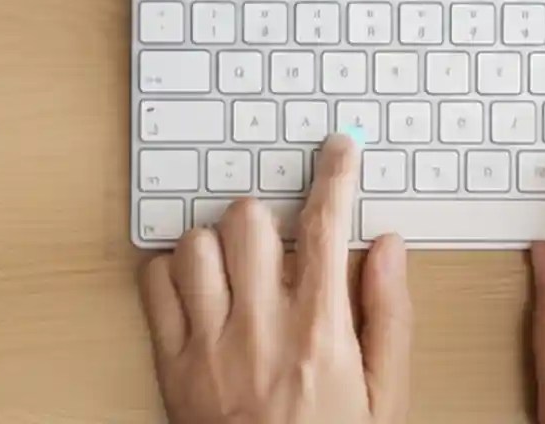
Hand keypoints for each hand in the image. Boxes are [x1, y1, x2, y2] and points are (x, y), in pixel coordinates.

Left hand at [139, 134, 410, 423]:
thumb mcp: (385, 396)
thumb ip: (390, 315)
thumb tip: (387, 247)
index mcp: (321, 332)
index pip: (326, 227)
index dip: (336, 174)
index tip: (340, 148)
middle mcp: (261, 327)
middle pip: (250, 220)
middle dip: (271, 215)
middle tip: (284, 238)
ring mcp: (209, 344)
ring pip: (197, 244)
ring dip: (221, 242)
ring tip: (241, 266)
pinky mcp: (172, 363)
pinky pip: (154, 285)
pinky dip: (174, 272)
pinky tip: (202, 288)